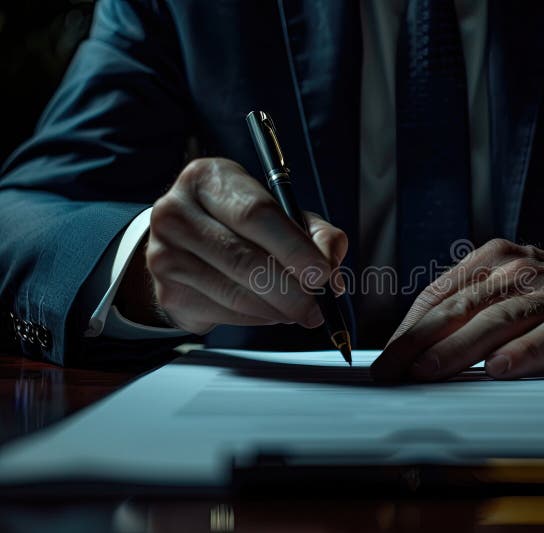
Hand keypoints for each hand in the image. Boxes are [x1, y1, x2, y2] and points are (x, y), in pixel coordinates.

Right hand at [117, 158, 346, 333]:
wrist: (185, 246)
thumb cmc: (241, 226)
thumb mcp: (282, 215)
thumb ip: (316, 233)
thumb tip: (331, 267)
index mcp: (210, 178)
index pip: (255, 214)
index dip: (294, 248)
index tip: (322, 273)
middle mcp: (177, 211)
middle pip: (244, 258)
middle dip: (291, 289)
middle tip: (318, 306)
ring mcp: (165, 253)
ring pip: (235, 293)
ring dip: (278, 309)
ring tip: (300, 310)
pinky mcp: (166, 293)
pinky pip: (224, 314)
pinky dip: (257, 319)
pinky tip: (269, 311)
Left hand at [371, 239, 543, 380]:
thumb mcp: (518, 286)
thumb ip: (477, 305)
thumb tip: (421, 345)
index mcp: (499, 259)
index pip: (442, 294)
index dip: (410, 328)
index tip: (387, 358)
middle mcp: (523, 272)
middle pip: (461, 308)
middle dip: (419, 342)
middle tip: (391, 373)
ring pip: (498, 321)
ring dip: (459, 349)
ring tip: (428, 373)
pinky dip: (524, 353)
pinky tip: (499, 370)